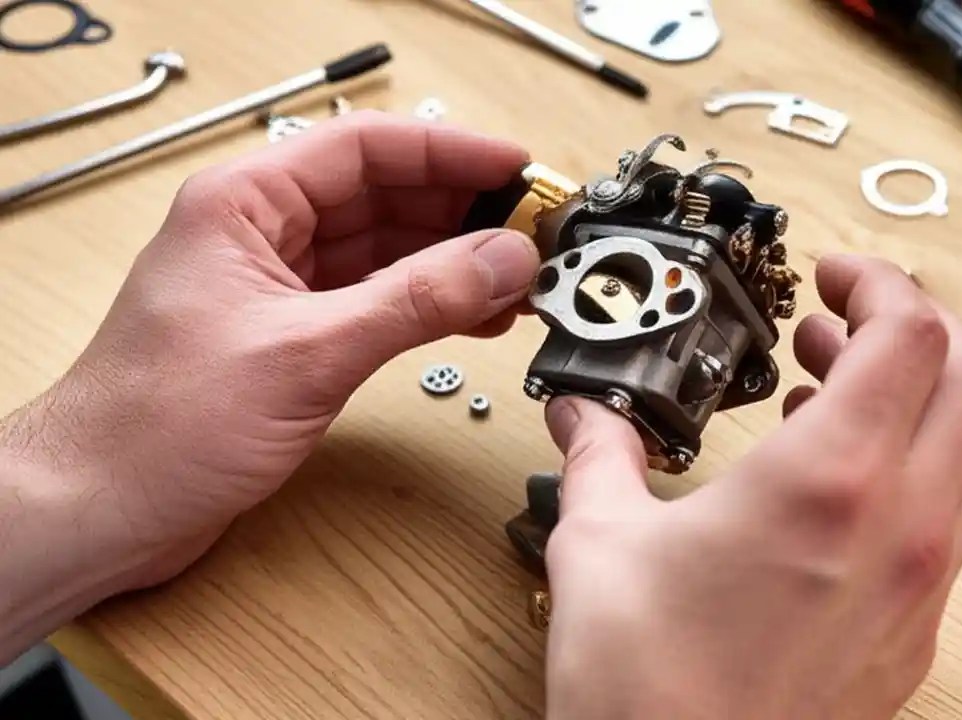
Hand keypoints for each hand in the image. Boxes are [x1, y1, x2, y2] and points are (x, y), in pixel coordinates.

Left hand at [2, 112, 537, 593]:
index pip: (365, 148)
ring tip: (519, 279)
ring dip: (454, 262)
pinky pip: (379, 300)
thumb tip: (503, 259)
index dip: (449, 152)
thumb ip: (416, 301)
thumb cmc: (159, 425)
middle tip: (532, 231)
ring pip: (386, 250)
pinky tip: (476, 316)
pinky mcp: (294, 337)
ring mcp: (280, 288)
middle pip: (383, 195)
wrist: (103, 510)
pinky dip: (430, 305)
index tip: (515, 169)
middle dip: (461, 211)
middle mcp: (263, 235)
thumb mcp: (307, 352)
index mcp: (244, 205)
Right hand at [541, 256, 961, 718]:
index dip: (880, 281)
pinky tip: (838, 478)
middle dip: (913, 324)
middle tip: (838, 317)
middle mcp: (902, 527)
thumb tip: (583, 417)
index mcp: (832, 481)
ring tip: (830, 387)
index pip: (910, 332)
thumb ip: (600, 458)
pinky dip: (915, 464)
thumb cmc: (650, 695)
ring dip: (915, 396)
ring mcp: (921, 584)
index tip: (833, 275)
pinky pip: (950, 514)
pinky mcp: (914, 632)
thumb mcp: (602, 546)